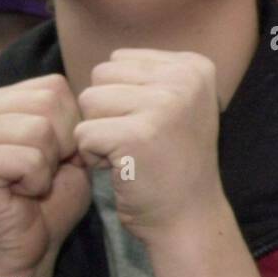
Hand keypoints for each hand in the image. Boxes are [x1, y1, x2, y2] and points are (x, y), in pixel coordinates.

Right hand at [0, 75, 90, 276]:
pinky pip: (29, 157)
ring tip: (29, 182)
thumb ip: (75, 116)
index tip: (55, 156)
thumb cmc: (49, 200)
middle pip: (49, 102)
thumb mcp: (72, 148)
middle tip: (41, 172)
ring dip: (49, 164)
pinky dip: (37, 181)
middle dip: (63, 143)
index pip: (54, 86)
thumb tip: (91, 95)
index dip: (72, 126)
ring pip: (40, 128)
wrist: (26, 249)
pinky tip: (20, 193)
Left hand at [74, 50, 223, 242]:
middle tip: (137, 141)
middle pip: (102, 76)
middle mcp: (185, 79)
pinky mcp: (138, 135)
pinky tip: (122, 168)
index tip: (153, 125)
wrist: (189, 216)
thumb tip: (105, 64)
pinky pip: (82, 132)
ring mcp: (165, 105)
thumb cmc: (172, 162)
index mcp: (195, 66)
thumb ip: (148, 76)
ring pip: (88, 101)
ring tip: (129, 153)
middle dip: (107, 111)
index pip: (120, 60)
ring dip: (98, 132)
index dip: (123, 97)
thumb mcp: (176, 105)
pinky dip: (92, 155)